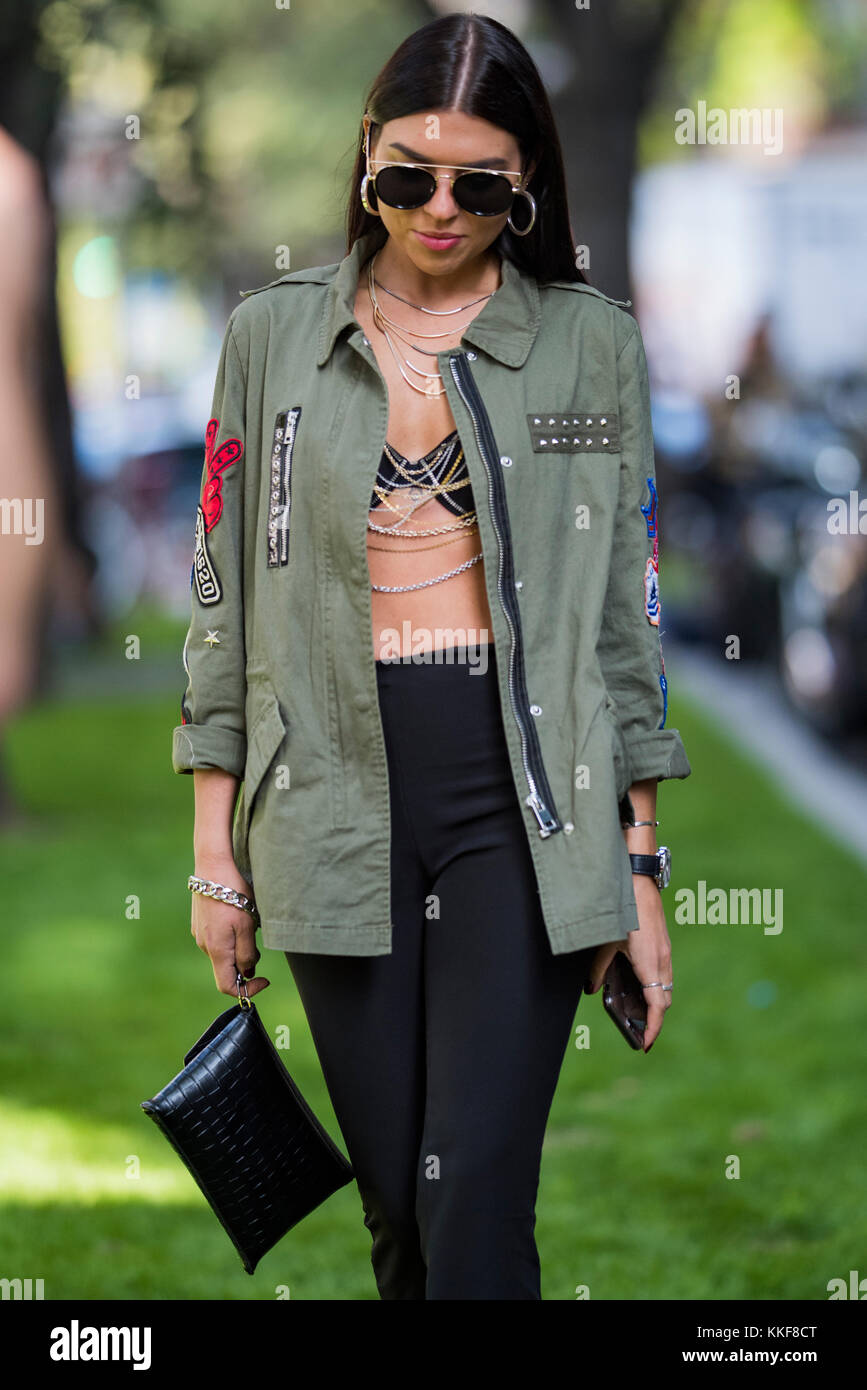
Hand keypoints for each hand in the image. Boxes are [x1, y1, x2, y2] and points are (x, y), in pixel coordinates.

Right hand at [190, 855, 269, 998]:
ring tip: (249, 924)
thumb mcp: (247, 925)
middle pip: (227, 969)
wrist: (213, 866)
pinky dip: (231, 937)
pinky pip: (218, 940)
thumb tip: (247, 973)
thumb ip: (247, 953)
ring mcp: (200, 934)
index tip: (264, 980)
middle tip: (259, 944)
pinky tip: (238, 916)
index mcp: (217, 949)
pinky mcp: (200, 923)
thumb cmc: (232, 894)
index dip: (247, 990)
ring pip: (224, 953)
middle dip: (246, 965)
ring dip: (240, 948)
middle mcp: (205, 945)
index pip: (227, 986)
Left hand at [584, 876, 671, 1051]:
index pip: (657, 1006)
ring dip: (656, 1003)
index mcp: (649, 965)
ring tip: (640, 1014)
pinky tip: (642, 987)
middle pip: (664, 1000)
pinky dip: (657, 987)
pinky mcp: (664, 945)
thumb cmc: (623, 911)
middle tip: (639, 1033)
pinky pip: (664, 974)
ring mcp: (666, 953)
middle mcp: (662, 962)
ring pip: (666, 987)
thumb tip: (590, 990)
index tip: (644, 1044)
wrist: (639, 882)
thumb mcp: (606, 942)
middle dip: (654, 1020)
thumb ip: (598, 968)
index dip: (652, 1028)